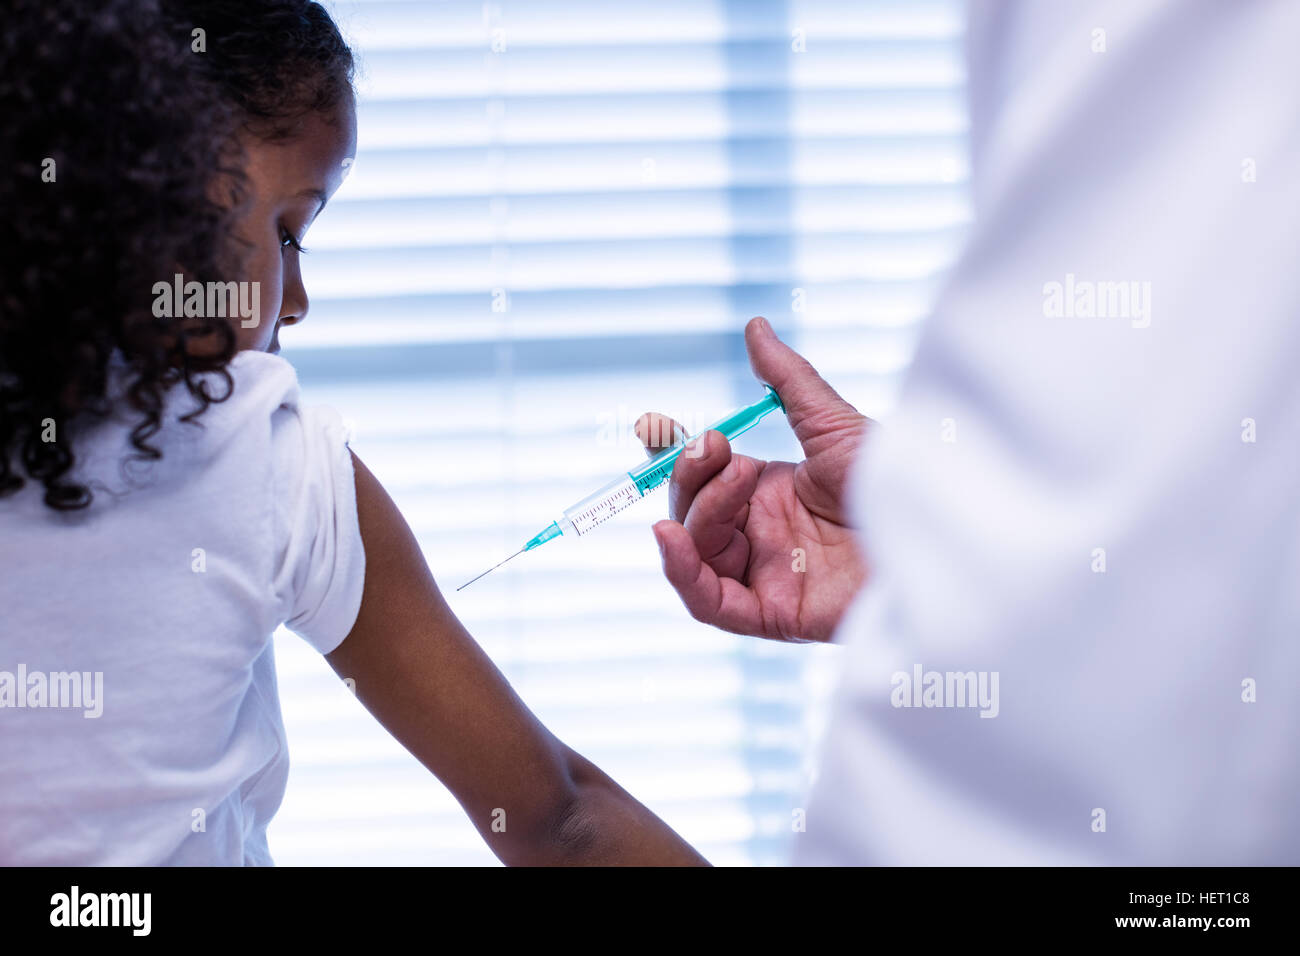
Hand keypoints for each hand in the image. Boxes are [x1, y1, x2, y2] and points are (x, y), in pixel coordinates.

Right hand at [636, 317, 870, 642]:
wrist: (939, 533)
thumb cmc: (899, 481)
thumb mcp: (834, 425)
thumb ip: (788, 382)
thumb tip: (755, 327)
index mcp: (771, 494)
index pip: (705, 478)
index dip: (676, 455)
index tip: (654, 425)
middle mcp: (763, 537)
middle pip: (695, 512)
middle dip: (694, 473)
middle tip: (719, 444)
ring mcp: (766, 576)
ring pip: (697, 552)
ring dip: (697, 511)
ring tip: (731, 475)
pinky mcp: (773, 614)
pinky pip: (710, 603)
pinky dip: (682, 572)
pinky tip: (671, 537)